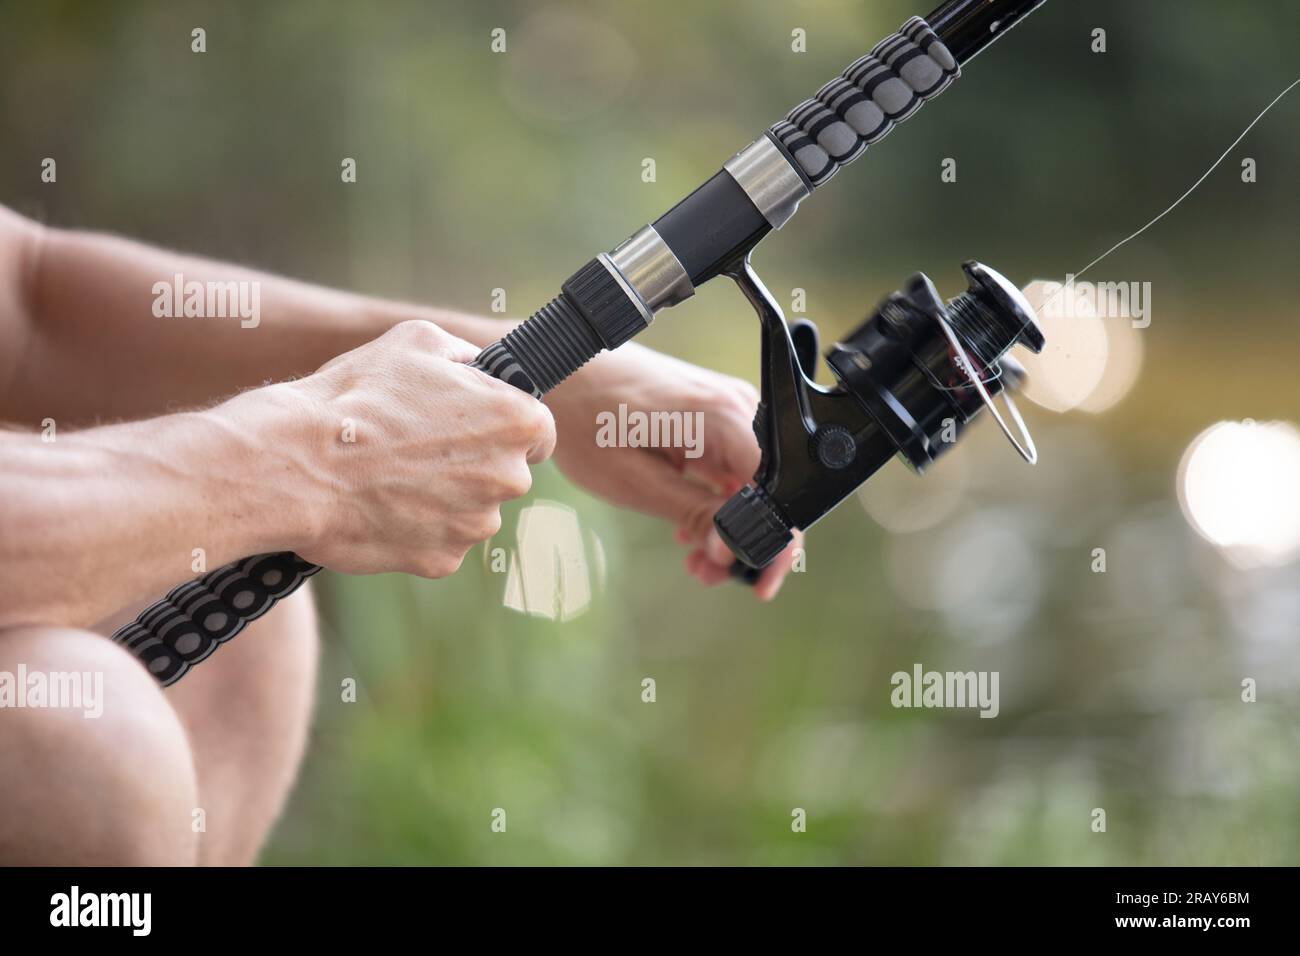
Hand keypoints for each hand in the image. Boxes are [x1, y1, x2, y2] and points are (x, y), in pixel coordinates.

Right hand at [287, 321, 555, 577]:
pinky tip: (381, 505)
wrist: (298, 464)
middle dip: (473, 462)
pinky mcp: (443, 561)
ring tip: (391, 474)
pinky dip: (417, 528)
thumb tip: (479, 369)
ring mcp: (477, 525)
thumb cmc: (357, 396)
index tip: (479, 426)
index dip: (506, 425)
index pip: (539, 431)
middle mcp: (509, 479)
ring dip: (445, 497)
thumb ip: (466, 356)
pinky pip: (440, 542)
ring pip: (472, 510)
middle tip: (418, 446)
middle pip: (505, 473)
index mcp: (517, 422)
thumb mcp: (418, 341)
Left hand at [547, 343, 800, 599]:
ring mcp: (725, 408)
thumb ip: (696, 514)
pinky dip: (716, 501)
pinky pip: (730, 466)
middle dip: (746, 540)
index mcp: (725, 419)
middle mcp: (737, 407)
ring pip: (750, 481)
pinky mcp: (709, 415)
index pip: (780, 490)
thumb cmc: (584, 419)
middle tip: (710, 573)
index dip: (769, 540)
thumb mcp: (638, 482)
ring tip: (697, 561)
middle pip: (768, 488)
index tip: (747, 575)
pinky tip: (689, 529)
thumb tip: (737, 549)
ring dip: (728, 526)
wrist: (553, 374)